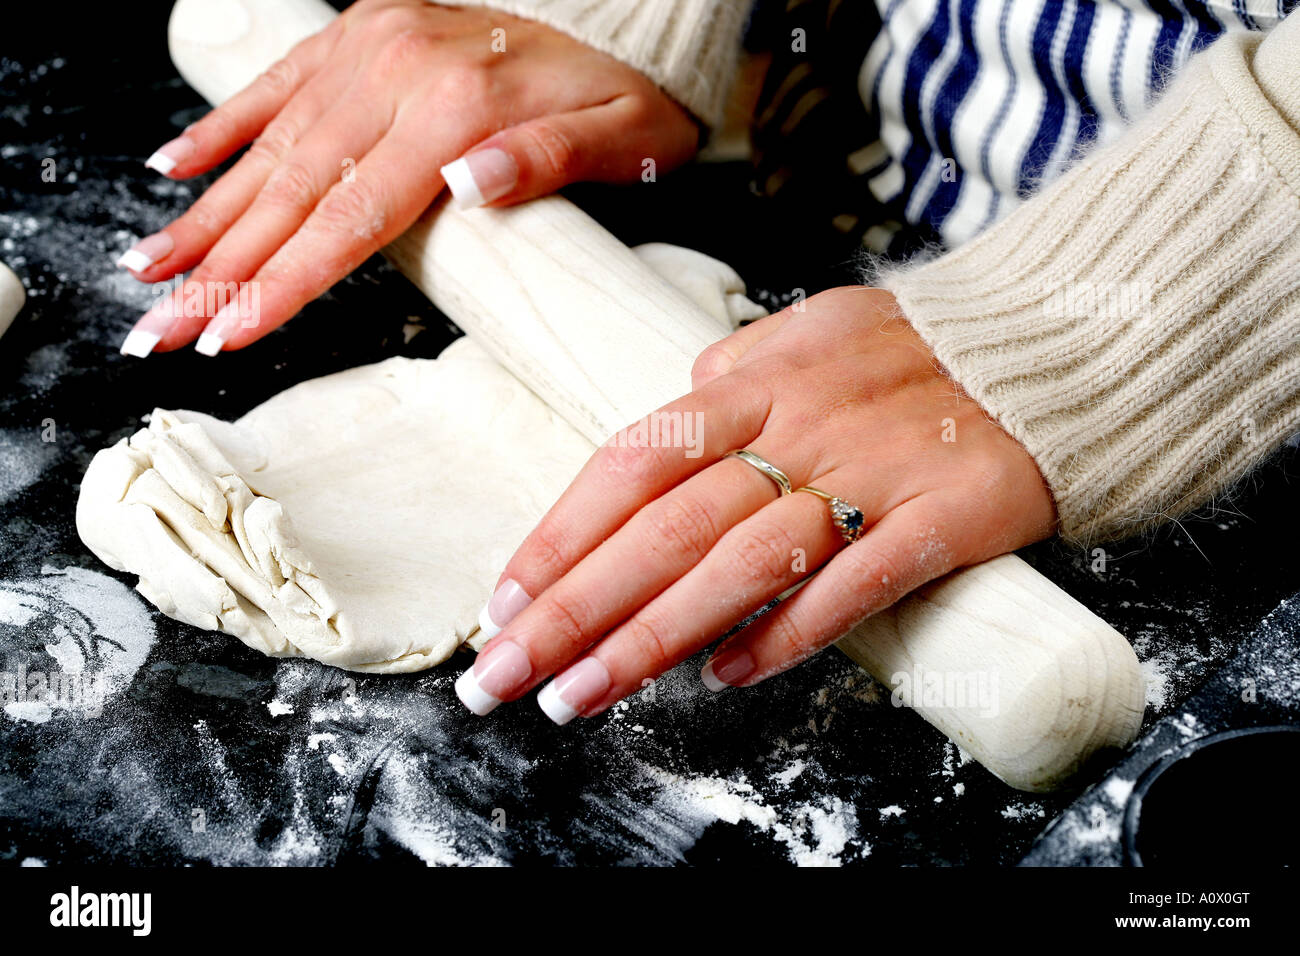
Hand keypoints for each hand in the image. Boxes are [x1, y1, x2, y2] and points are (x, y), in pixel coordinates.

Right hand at [117, 0, 697, 356]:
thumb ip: (549, 161)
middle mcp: (397, 72)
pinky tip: (172, 167)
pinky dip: (222, 128)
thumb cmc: (623, 94)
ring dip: (202, 213)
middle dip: (218, 269)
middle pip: (291, 192)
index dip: (285, 282)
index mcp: (456, 109)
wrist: (620, 17)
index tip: (230, 333)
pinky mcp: (362, 35)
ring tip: (146, 270)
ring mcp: (371, 47)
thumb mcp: (620, 138)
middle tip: (159, 330)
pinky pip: (278, 83)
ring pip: (270, 146)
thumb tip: (471, 186)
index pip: (352, 218)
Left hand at [455, 287, 1057, 722]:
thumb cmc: (911, 349)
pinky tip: (728, 675)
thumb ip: (725, 378)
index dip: (560, 534)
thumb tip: (664, 440)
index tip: (503, 600)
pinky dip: (788, 630)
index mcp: (752, 379)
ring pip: (741, 564)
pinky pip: (855, 582)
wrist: (1050, 341)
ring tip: (582, 697)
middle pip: (665, 527)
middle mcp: (798, 424)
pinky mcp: (942, 517)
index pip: (631, 462)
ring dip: (654, 638)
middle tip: (504, 676)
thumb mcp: (801, 334)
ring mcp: (871, 471)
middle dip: (574, 609)